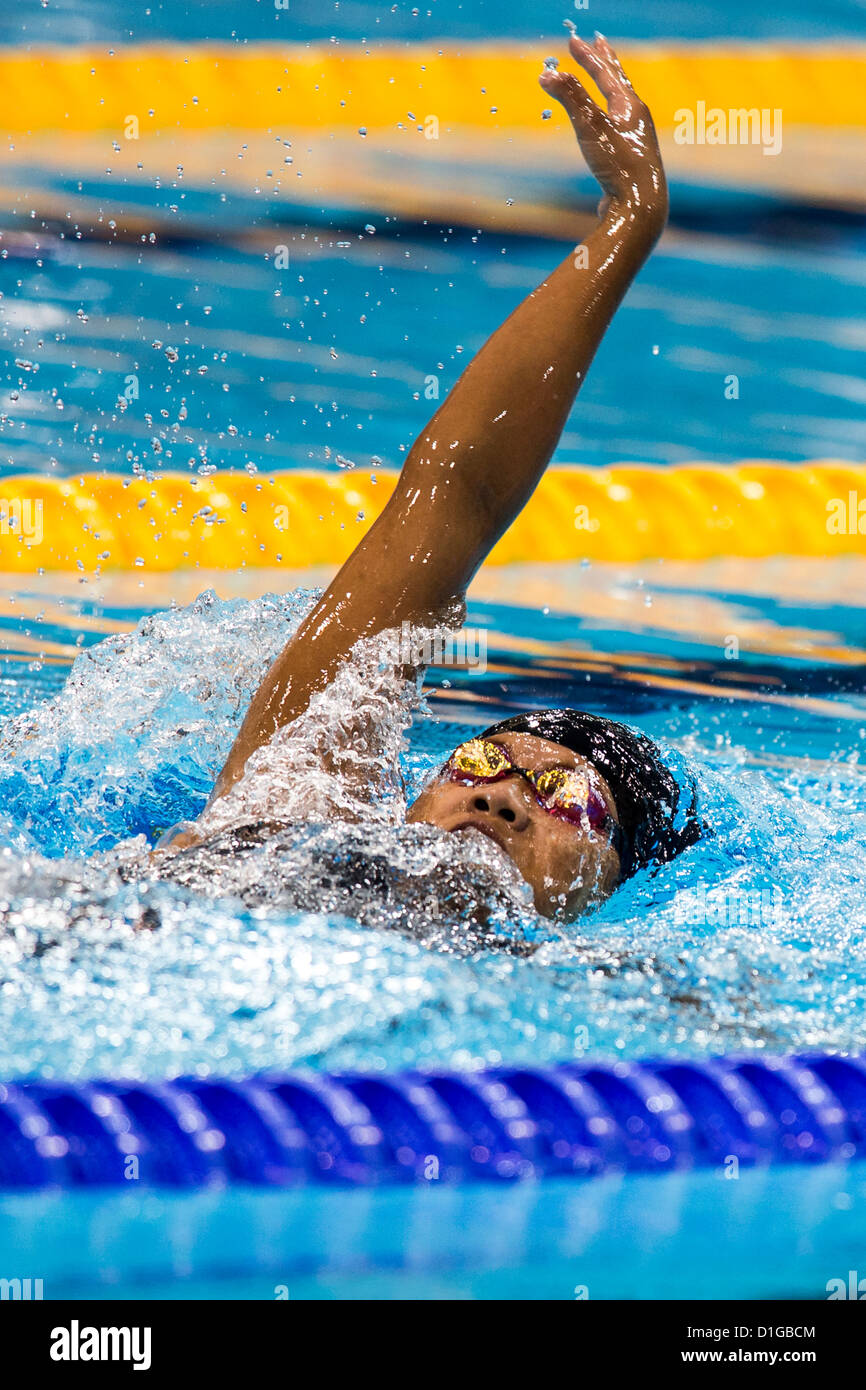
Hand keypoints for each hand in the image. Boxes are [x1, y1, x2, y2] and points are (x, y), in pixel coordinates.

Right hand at [539, 30, 667, 232]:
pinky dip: (607, 120)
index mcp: (630, 106)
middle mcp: (637, 120)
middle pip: (619, 84)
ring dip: (609, 91)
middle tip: (599, 44)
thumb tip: (547, 73)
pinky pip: (617, 131)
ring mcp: (636, 141)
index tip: (572, 42)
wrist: (639, 207)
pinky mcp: (630, 163)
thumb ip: (570, 98)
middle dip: (605, 64)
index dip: (588, 57)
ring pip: (620, 108)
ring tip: (605, 83)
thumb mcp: (590, 127)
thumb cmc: (618, 165)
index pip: (606, 73)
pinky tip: (605, 131)